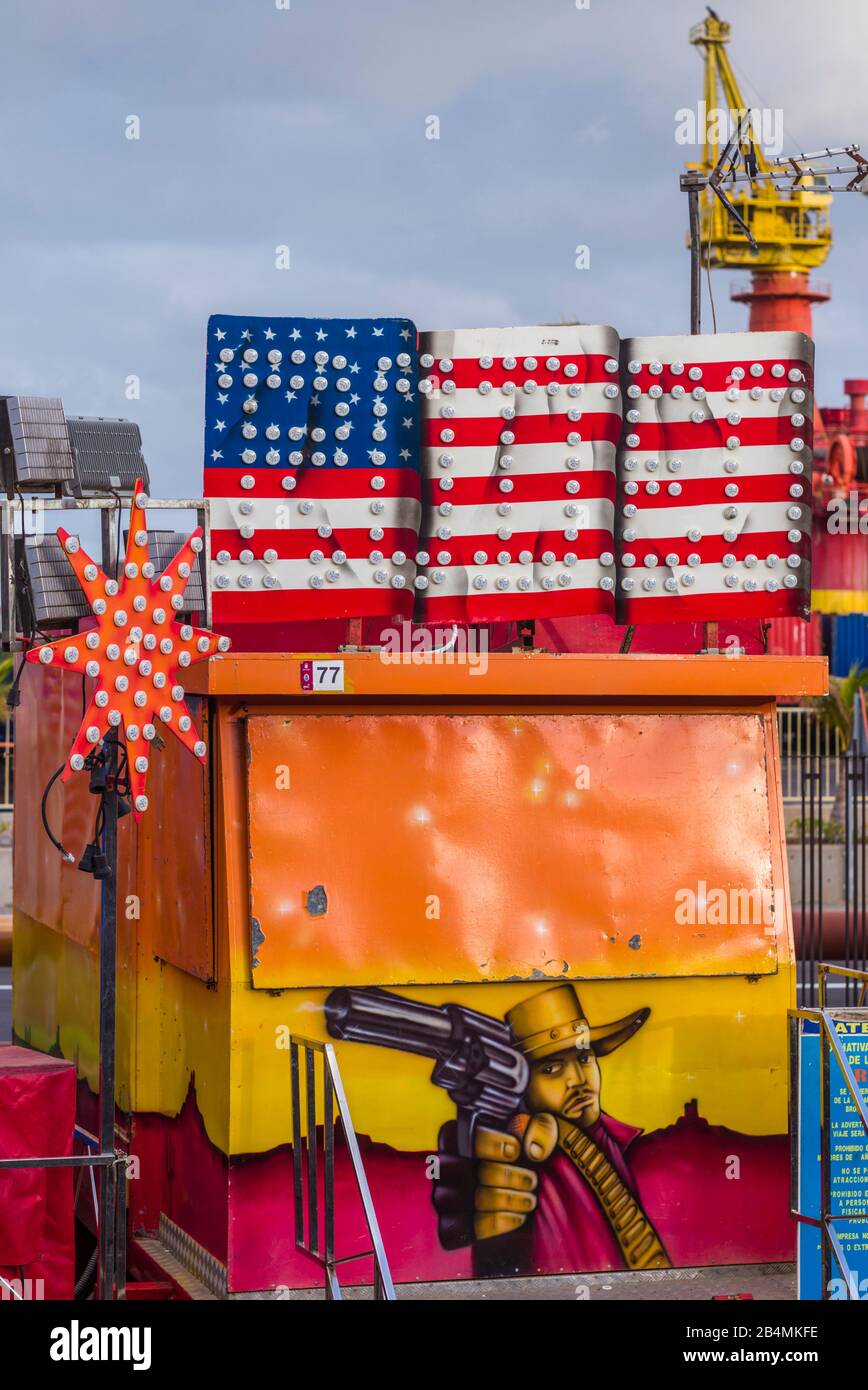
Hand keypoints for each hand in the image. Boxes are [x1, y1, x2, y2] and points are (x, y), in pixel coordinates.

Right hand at [432, 1113, 557, 1247]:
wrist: (529, 1199)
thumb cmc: (532, 1158)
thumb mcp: (541, 1134)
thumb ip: (542, 1128)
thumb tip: (534, 1148)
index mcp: (461, 1135)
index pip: (459, 1134)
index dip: (488, 1143)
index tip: (515, 1150)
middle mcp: (445, 1165)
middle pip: (465, 1170)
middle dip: (505, 1176)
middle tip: (531, 1181)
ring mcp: (444, 1196)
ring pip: (468, 1198)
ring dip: (505, 1200)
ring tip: (529, 1200)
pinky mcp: (450, 1226)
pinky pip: (462, 1229)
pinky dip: (493, 1224)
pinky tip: (517, 1218)